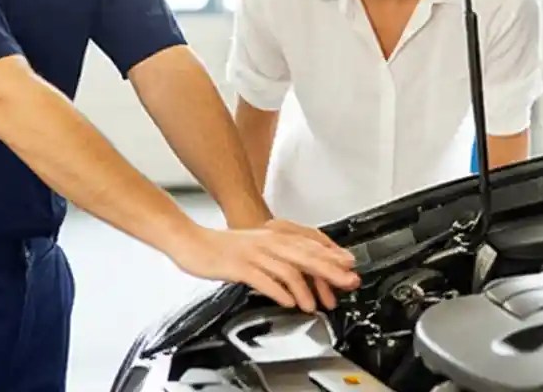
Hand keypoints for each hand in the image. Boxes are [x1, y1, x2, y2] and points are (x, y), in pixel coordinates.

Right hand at [168, 223, 359, 312]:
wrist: (192, 242)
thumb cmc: (223, 248)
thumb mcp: (257, 248)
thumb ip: (278, 257)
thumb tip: (301, 272)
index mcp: (274, 237)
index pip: (310, 245)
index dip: (332, 256)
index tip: (350, 266)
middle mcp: (268, 242)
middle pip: (306, 255)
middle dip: (330, 271)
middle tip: (347, 283)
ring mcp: (254, 253)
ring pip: (288, 268)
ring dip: (305, 289)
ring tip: (313, 305)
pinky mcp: (239, 266)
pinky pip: (264, 279)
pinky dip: (279, 291)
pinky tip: (288, 302)